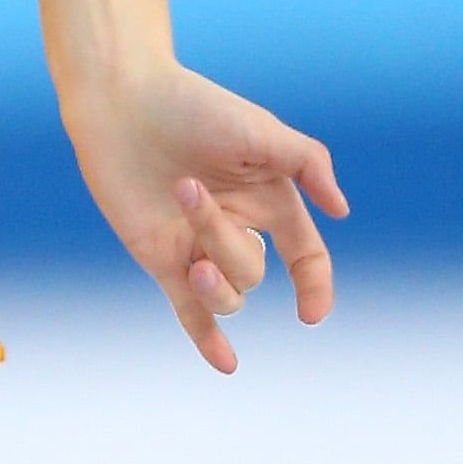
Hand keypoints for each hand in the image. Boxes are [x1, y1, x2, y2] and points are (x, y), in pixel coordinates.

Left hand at [60, 56, 350, 373]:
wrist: (121, 98)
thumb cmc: (191, 105)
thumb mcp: (258, 128)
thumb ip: (306, 162)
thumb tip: (341, 210)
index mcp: (267, 196)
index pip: (305, 254)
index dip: (315, 286)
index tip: (309, 312)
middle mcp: (236, 224)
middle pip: (254, 270)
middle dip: (225, 241)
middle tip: (186, 189)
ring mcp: (196, 244)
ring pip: (226, 295)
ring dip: (214, 286)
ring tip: (188, 258)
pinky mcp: (160, 255)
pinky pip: (190, 311)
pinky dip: (209, 339)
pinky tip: (228, 365)